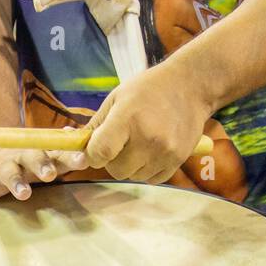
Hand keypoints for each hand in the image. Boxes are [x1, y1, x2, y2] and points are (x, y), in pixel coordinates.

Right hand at [0, 136, 86, 200]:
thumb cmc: (27, 160)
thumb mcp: (46, 155)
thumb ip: (64, 154)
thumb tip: (81, 141)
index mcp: (43, 154)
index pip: (60, 153)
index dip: (70, 157)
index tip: (82, 160)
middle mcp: (23, 157)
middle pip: (33, 158)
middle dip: (42, 165)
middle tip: (49, 175)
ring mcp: (2, 166)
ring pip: (9, 172)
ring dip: (16, 182)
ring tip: (24, 194)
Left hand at [83, 60, 212, 182]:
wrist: (190, 86)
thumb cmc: (148, 89)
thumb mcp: (117, 98)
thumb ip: (95, 126)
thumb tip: (74, 149)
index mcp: (127, 118)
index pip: (101, 152)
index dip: (93, 156)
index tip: (95, 150)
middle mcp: (148, 138)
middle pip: (116, 170)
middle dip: (112, 161)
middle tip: (120, 143)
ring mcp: (165, 151)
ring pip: (134, 176)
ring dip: (131, 166)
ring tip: (139, 143)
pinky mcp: (178, 160)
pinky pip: (152, 179)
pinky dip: (147, 169)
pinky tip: (152, 150)